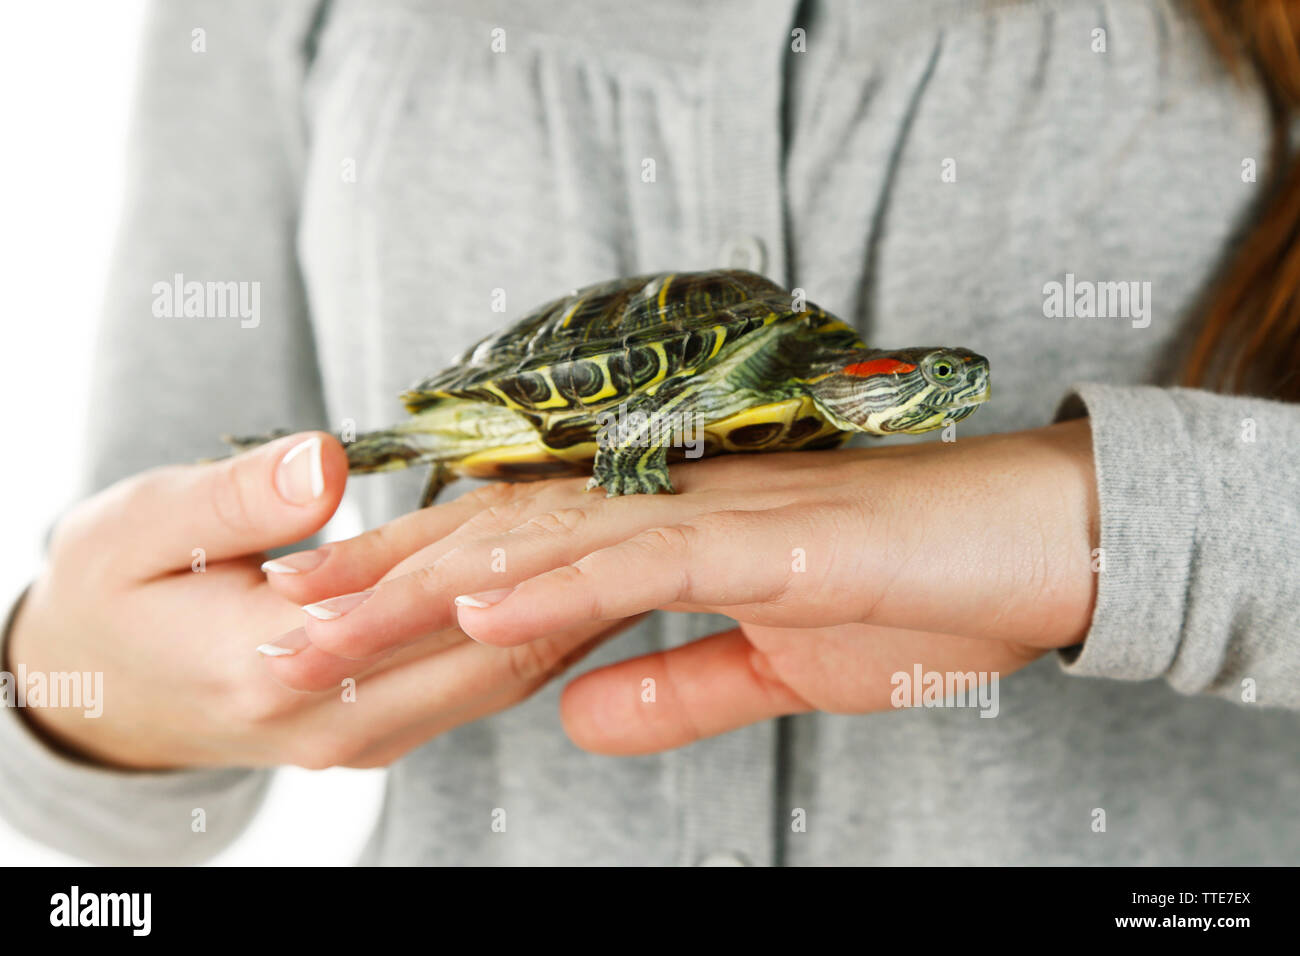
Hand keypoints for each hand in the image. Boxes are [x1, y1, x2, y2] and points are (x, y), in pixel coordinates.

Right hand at [6, 433, 623, 769]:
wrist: (88, 677)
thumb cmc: (109, 590)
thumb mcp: (146, 526)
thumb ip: (239, 501)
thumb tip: (323, 466)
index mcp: (280, 667)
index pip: (449, 620)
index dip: (547, 567)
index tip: (623, 511)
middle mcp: (339, 720)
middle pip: (500, 660)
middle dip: (592, 599)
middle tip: (671, 530)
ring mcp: (363, 731)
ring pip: (501, 680)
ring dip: (578, 622)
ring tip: (651, 556)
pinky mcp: (376, 721)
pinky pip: (476, 683)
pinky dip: (535, 635)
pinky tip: (578, 587)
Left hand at [274, 420, 1097, 752]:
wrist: (1038, 549)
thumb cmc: (917, 597)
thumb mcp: (778, 669)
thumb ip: (673, 688)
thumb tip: (571, 720)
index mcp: (670, 537)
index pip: (521, 562)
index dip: (421, 588)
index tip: (336, 617)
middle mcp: (676, 508)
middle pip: (504, 540)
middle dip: (386, 579)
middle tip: (279, 611)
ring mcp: (723, 517)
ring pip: (549, 542)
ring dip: (432, 581)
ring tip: (329, 613)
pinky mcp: (778, 542)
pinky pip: (647, 559)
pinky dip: (558, 582)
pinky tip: (477, 605)